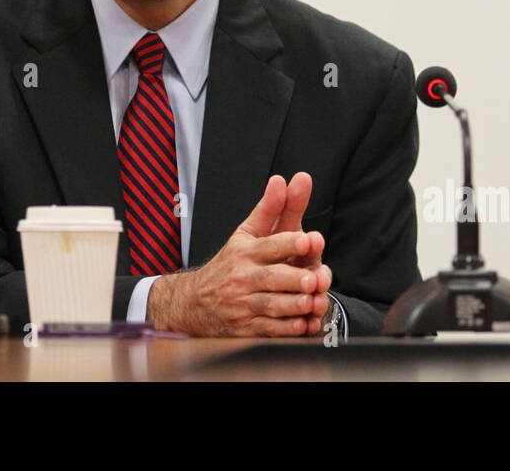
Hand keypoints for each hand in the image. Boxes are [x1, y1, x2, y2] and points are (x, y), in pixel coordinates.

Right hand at [146, 176, 328, 336]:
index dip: (291, 243)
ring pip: (271, 306)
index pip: (270, 244)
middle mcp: (244, 277)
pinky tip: (303, 325)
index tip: (310, 240)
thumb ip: (270, 208)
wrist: (195, 302)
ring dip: (294, 305)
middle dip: (294, 279)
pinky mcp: (245, 328)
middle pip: (271, 278)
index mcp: (246, 251)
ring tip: (313, 302)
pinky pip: (268, 329)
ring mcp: (243, 304)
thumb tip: (283, 179)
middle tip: (314, 279)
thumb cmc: (229, 264)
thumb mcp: (246, 233)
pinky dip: (286, 329)